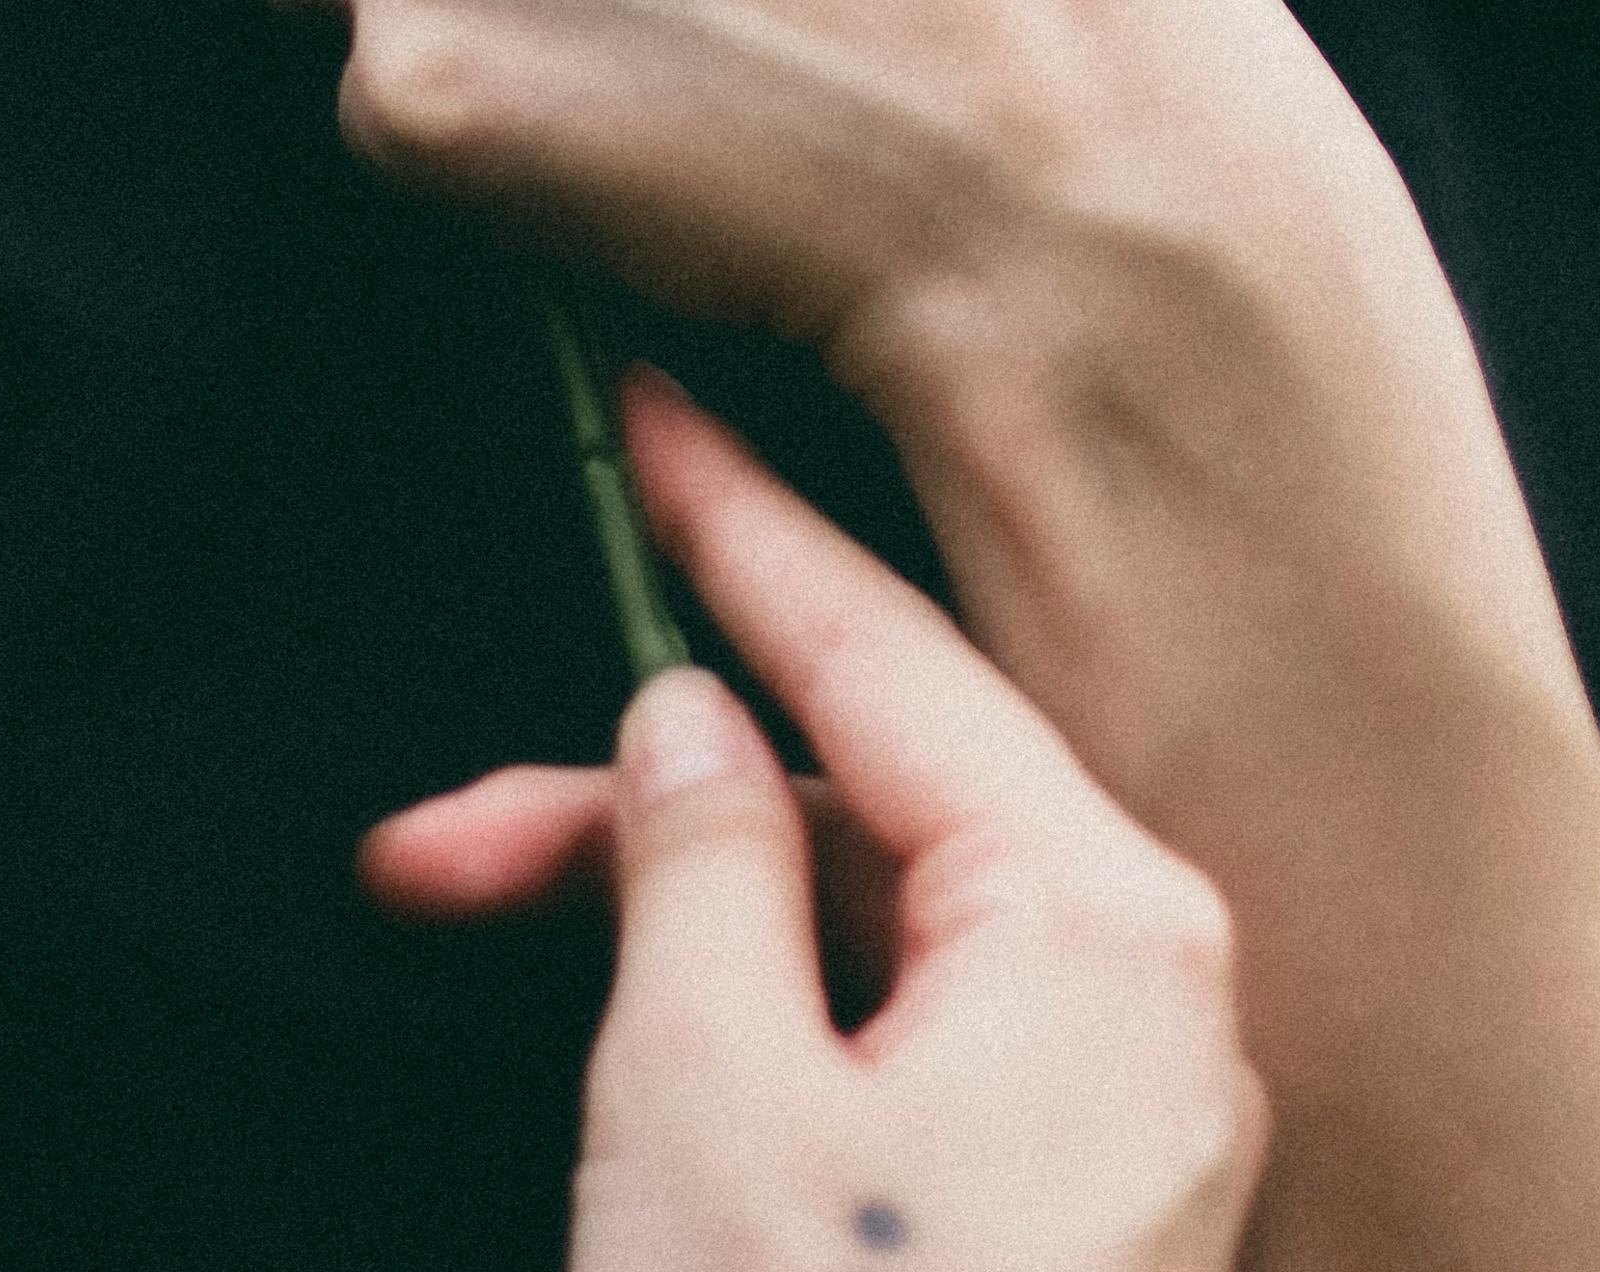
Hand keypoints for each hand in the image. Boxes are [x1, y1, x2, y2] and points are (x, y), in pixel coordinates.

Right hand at [366, 370, 1267, 1271]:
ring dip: (669, 924)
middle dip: (646, 795)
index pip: (893, 655)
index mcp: (1109, 922)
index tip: (643, 410)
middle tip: (444, 827)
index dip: (742, 530)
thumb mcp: (706, 1092)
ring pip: (871, 929)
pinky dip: (749, 1025)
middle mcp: (1154, 997)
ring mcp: (1123, 1125)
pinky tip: (612, 1034)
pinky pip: (902, 1044)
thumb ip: (700, 859)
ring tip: (461, 930)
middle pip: (876, 800)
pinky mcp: (1069, 1225)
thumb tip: (688, 730)